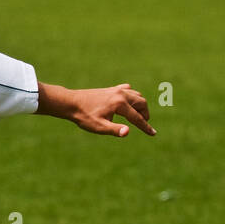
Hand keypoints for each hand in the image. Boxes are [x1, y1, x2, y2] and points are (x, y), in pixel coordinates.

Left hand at [39, 82, 154, 137]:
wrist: (71, 102)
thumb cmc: (84, 116)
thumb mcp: (99, 127)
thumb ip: (115, 130)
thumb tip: (128, 132)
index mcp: (119, 104)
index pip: (137, 118)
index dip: (146, 127)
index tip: (153, 134)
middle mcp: (120, 95)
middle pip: (141, 103)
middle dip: (145, 114)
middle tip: (143, 124)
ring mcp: (116, 90)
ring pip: (136, 95)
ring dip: (140, 105)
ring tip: (136, 116)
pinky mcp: (110, 89)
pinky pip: (127, 90)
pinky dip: (131, 96)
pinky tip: (128, 102)